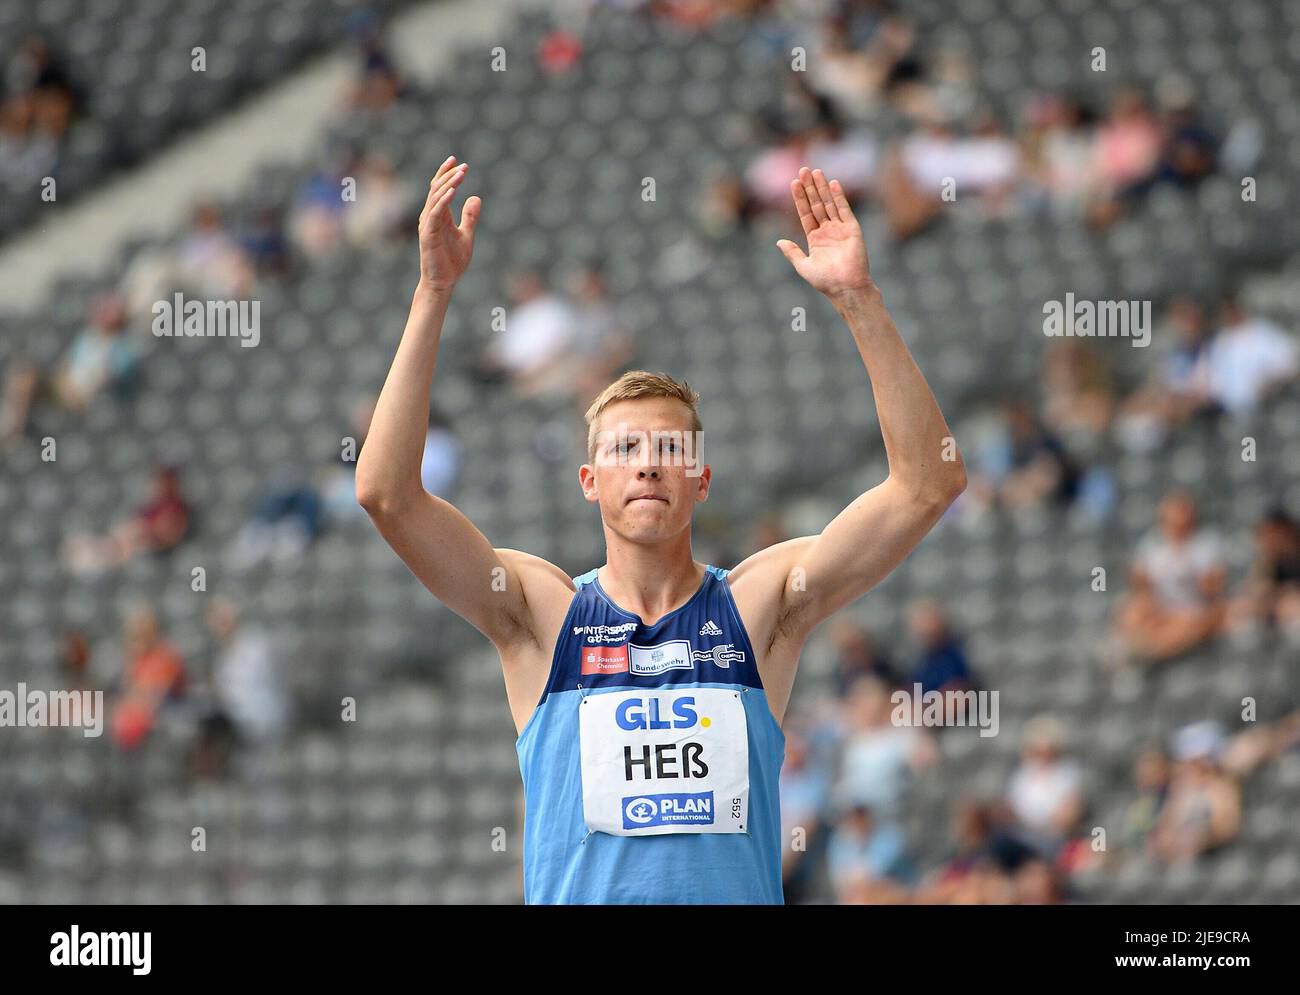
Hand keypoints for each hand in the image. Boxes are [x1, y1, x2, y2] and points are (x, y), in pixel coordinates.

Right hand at [418, 155, 480, 291]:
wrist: (444, 282)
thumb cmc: (452, 262)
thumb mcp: (466, 235)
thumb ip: (470, 217)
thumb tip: (476, 198)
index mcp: (439, 215)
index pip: (439, 188)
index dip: (446, 173)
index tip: (456, 161)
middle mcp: (431, 216)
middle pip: (437, 189)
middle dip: (449, 175)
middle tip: (463, 165)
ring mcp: (428, 225)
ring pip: (436, 198)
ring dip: (448, 184)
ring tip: (461, 173)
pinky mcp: (428, 234)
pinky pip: (435, 213)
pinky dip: (443, 201)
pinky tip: (453, 192)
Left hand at [777, 167, 872, 299]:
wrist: (845, 287)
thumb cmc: (825, 281)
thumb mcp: (803, 266)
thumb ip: (792, 252)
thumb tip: (779, 241)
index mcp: (815, 239)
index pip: (805, 213)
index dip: (799, 198)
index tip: (793, 183)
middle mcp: (827, 231)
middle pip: (816, 204)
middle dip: (810, 187)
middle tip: (803, 169)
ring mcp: (840, 229)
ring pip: (829, 203)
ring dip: (822, 187)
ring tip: (816, 171)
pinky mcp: (852, 229)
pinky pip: (844, 209)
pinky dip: (839, 196)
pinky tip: (833, 183)